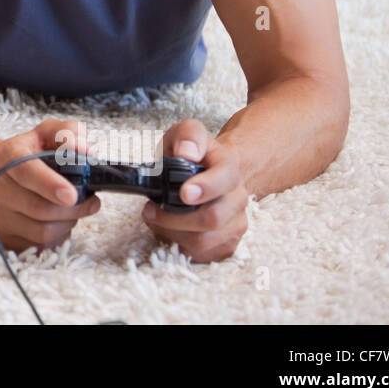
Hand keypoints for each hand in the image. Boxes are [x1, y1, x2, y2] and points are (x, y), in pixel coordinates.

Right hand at [0, 117, 102, 252]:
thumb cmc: (30, 154)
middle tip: (89, 201)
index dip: (49, 184)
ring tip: (70, 209)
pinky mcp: (1, 237)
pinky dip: (56, 236)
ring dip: (67, 223)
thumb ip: (69, 132)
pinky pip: (39, 246)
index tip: (71, 195)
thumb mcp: (48, 133)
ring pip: (42, 232)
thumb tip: (85, 150)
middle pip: (40, 208)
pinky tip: (56, 222)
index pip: (26, 172)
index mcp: (6, 156)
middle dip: (74, 209)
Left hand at [142, 119, 248, 261]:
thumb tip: (186, 152)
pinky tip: (170, 230)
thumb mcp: (187, 134)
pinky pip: (202, 254)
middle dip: (176, 219)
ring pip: (204, 241)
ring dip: (173, 233)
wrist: (213, 172)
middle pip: (212, 218)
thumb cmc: (196, 156)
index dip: (205, 188)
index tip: (184, 193)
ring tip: (157, 219)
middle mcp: (238, 199)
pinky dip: (179, 245)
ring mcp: (235, 224)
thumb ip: (188, 136)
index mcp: (230, 169)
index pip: (224, 180)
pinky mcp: (227, 243)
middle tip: (151, 210)